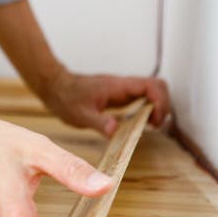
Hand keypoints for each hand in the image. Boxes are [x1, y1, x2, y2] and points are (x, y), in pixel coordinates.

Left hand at [42, 70, 170, 136]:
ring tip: (150, 126)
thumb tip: (115, 130)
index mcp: (118, 86)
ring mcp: (122, 90)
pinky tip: (140, 123)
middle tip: (155, 125)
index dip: (160, 102)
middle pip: (158, 86)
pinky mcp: (118, 95)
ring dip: (157, 107)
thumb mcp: (80, 114)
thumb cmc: (65, 98)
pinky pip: (141, 98)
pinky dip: (147, 109)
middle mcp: (123, 86)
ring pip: (151, 92)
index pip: (152, 86)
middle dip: (163, 105)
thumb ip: (98, 122)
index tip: (155, 121)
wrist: (54, 86)